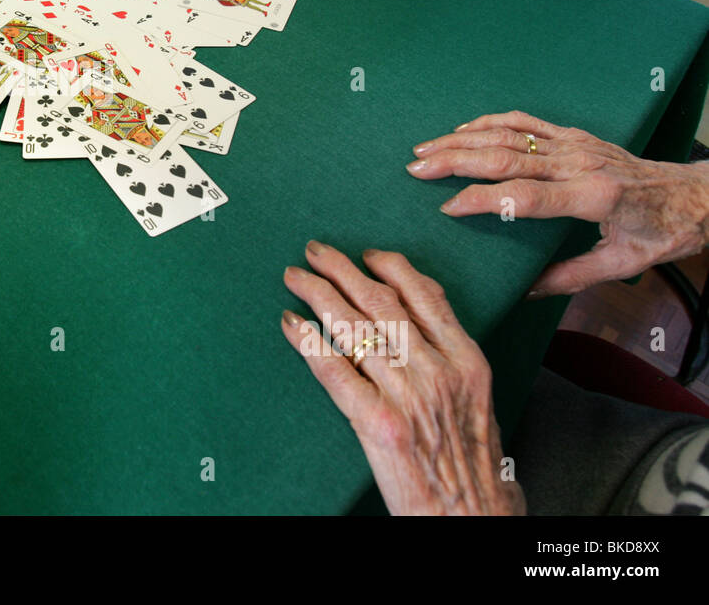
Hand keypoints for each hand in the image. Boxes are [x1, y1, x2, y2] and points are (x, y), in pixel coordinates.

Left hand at [281, 241, 524, 514]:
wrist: (472, 518)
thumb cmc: (475, 465)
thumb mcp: (479, 398)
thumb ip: (450, 356)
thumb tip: (421, 313)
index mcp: (467, 361)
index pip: (424, 296)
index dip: (391, 267)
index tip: (368, 254)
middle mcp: (436, 370)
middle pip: (380, 302)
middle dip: (342, 270)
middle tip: (315, 252)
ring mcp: (405, 395)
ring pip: (353, 327)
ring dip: (317, 294)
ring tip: (295, 277)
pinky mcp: (377, 423)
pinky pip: (333, 370)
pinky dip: (308, 341)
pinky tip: (290, 323)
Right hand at [407, 111, 708, 295]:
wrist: (699, 194)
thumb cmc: (664, 231)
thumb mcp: (622, 266)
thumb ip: (569, 278)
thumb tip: (521, 291)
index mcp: (592, 198)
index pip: (523, 197)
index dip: (481, 200)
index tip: (445, 208)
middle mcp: (579, 164)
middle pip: (506, 158)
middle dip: (454, 161)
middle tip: (414, 169)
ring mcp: (576, 144)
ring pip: (509, 136)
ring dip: (462, 139)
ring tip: (424, 148)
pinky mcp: (575, 134)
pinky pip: (526, 121)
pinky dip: (490, 122)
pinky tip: (463, 129)